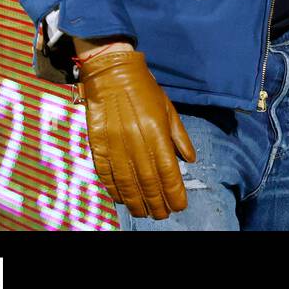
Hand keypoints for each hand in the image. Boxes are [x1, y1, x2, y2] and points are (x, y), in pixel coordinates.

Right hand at [76, 47, 196, 218]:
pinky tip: (122, 200)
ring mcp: (115, 145)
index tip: (180, 205)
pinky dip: (115, 190)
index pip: (168, 170)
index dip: (174, 191)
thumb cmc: (145, 89)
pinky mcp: (97, 145)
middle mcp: (136, 141)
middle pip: (148, 181)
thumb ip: (179, 136)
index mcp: (156, 131)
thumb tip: (190, 160)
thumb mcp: (168, 108)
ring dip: (137, 202)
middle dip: (157, 202)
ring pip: (127, 183)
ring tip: (145, 214)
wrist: (112, 73)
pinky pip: (107, 174)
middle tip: (164, 215)